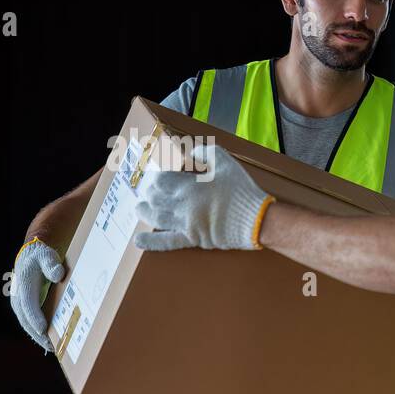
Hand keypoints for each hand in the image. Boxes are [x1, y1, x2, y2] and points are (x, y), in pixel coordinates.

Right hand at [9, 237, 64, 351]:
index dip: (35, 318)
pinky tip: (48, 342)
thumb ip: (51, 265)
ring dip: (38, 336)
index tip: (43, 330)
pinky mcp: (23, 309)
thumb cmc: (40, 257)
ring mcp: (19, 305)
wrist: (29, 257)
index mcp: (23, 285)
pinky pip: (29, 323)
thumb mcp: (46, 256)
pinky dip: (37, 333)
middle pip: (26, 319)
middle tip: (51, 345)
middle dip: (38, 334)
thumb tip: (58, 275)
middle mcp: (18, 297)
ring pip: (26, 324)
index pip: (28, 305)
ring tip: (52, 347)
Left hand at [133, 143, 273, 251]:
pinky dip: (152, 241)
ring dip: (145, 212)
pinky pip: (168, 242)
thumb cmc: (240, 189)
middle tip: (151, 191)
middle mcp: (183, 206)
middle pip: (156, 198)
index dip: (158, 177)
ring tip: (139, 208)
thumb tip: (191, 151)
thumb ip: (204, 152)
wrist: (256, 219)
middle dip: (151, 193)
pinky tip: (138, 240)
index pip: (161, 181)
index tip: (161, 176)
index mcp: (188, 186)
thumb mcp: (224, 161)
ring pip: (157, 218)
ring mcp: (186, 224)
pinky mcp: (192, 239)